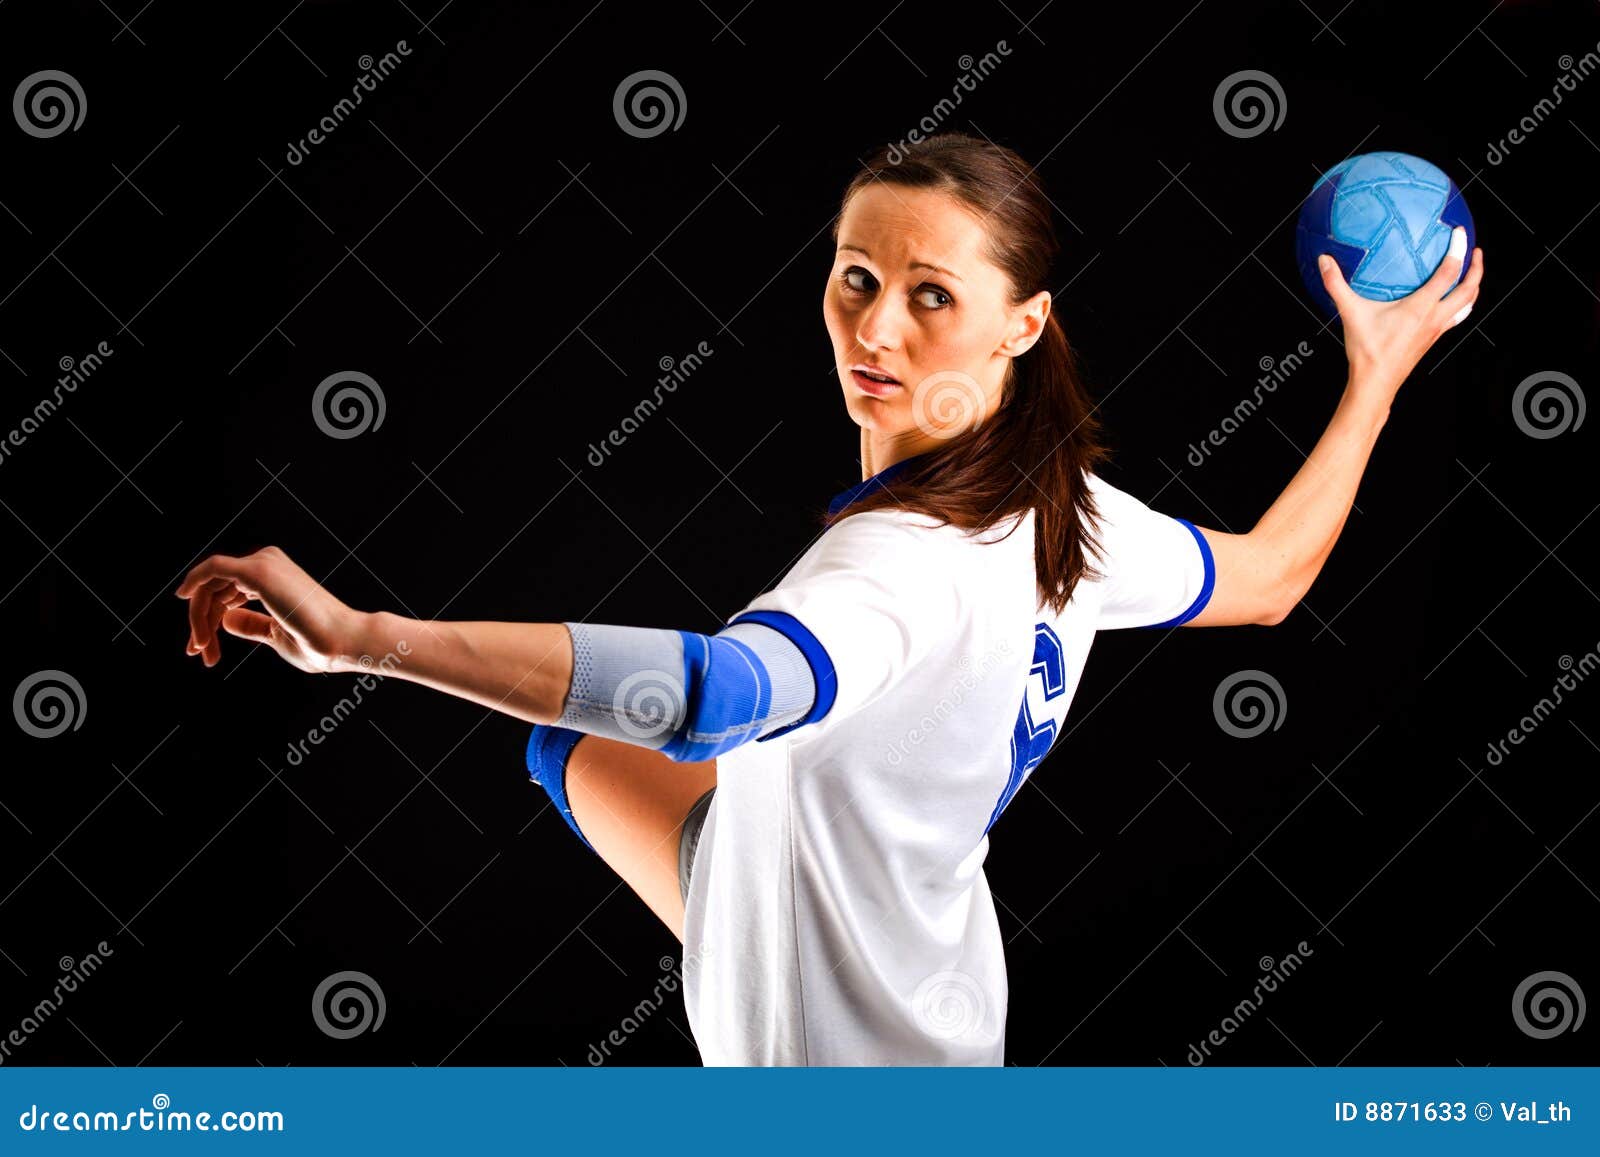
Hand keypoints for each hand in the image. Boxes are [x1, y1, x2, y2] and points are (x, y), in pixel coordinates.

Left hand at [174, 545, 363, 672]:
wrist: (342, 642)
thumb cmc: (318, 644)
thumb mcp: (274, 635)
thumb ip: (250, 624)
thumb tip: (224, 620)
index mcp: (274, 578)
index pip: (227, 593)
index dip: (208, 621)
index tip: (201, 651)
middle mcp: (268, 563)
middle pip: (215, 589)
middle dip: (201, 621)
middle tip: (198, 653)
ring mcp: (263, 564)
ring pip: (210, 584)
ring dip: (198, 617)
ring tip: (201, 649)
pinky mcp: (257, 570)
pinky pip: (212, 569)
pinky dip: (193, 581)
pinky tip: (182, 597)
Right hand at [1318, 225, 1483, 405]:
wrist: (1376, 383)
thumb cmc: (1367, 351)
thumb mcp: (1351, 313)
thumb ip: (1337, 285)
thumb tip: (1325, 261)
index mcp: (1421, 308)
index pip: (1449, 272)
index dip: (1458, 250)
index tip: (1459, 233)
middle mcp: (1435, 317)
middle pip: (1469, 289)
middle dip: (1477, 268)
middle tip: (1476, 251)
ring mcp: (1437, 329)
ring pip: (1468, 305)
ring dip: (1473, 287)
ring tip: (1471, 274)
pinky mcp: (1433, 338)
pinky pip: (1456, 317)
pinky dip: (1461, 304)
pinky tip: (1452, 301)